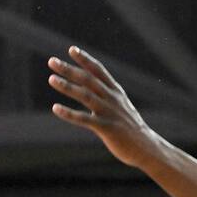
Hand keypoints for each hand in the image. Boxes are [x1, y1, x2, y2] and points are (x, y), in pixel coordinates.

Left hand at [49, 46, 160, 168]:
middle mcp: (112, 98)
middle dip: (69, 69)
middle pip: (88, 79)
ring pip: (85, 95)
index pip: (98, 70)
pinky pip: (85, 119)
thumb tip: (91, 89)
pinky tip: (56, 108)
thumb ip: (107, 96)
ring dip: (67, 86)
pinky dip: (69, 113)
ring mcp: (109, 112)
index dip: (85, 59)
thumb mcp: (120, 106)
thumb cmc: (130, 128)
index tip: (72, 49)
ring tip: (51, 79)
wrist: (145, 147)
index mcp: (115, 92)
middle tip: (51, 61)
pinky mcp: (106, 128)